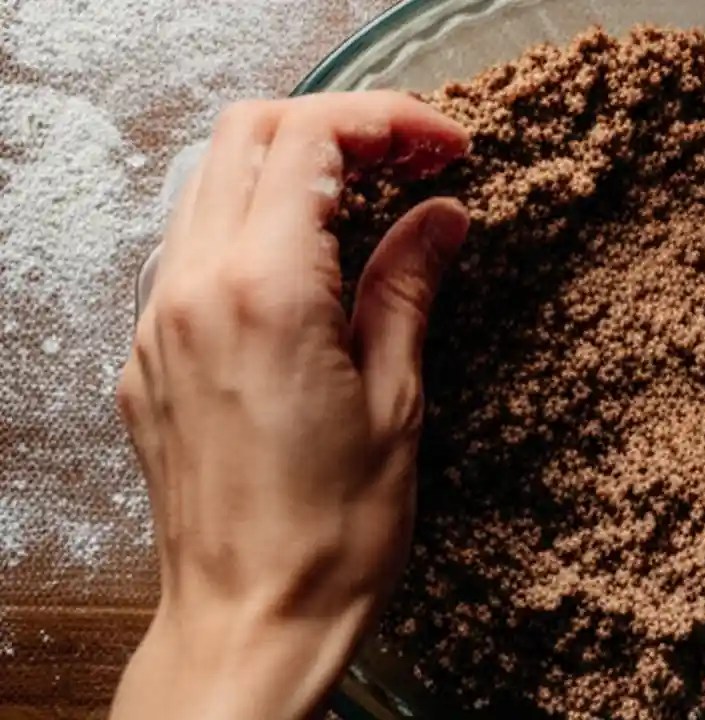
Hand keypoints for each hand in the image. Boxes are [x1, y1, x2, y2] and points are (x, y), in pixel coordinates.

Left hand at [111, 92, 468, 719]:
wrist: (250, 622)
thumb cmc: (331, 535)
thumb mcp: (397, 401)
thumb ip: (408, 288)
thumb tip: (441, 219)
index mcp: (264, 294)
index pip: (309, 142)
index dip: (387, 123)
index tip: (445, 147)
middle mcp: (192, 292)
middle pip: (247, 136)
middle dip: (336, 128)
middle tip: (410, 161)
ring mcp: (157, 323)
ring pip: (211, 184)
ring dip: (290, 170)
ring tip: (367, 204)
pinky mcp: (149, 358)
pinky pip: (190, 249)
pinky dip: (252, 225)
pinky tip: (309, 265)